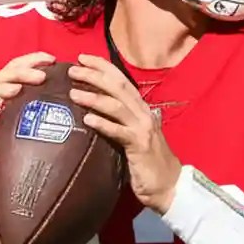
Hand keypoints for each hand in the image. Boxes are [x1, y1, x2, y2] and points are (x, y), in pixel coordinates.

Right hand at [0, 52, 55, 187]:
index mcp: (1, 96)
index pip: (16, 70)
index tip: (53, 59)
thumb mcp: (17, 132)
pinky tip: (11, 93)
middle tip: (46, 67)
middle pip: (6, 72)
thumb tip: (66, 118)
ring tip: (35, 78)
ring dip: (15, 78)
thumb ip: (33, 121)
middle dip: (27, 66)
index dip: (33, 60)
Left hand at [67, 54, 182, 213]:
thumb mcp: (133, 136)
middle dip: (94, 75)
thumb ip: (119, 122)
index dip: (102, 66)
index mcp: (141, 108)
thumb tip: (94, 111)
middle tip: (73, 69)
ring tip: (73, 93)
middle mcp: (143, 113)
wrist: (170, 186)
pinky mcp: (139, 146)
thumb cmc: (148, 163)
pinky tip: (87, 119)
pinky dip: (103, 123)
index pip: (121, 80)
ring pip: (117, 106)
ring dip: (94, 97)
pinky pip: (119, 131)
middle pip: (118, 87)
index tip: (82, 57)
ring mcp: (142, 129)